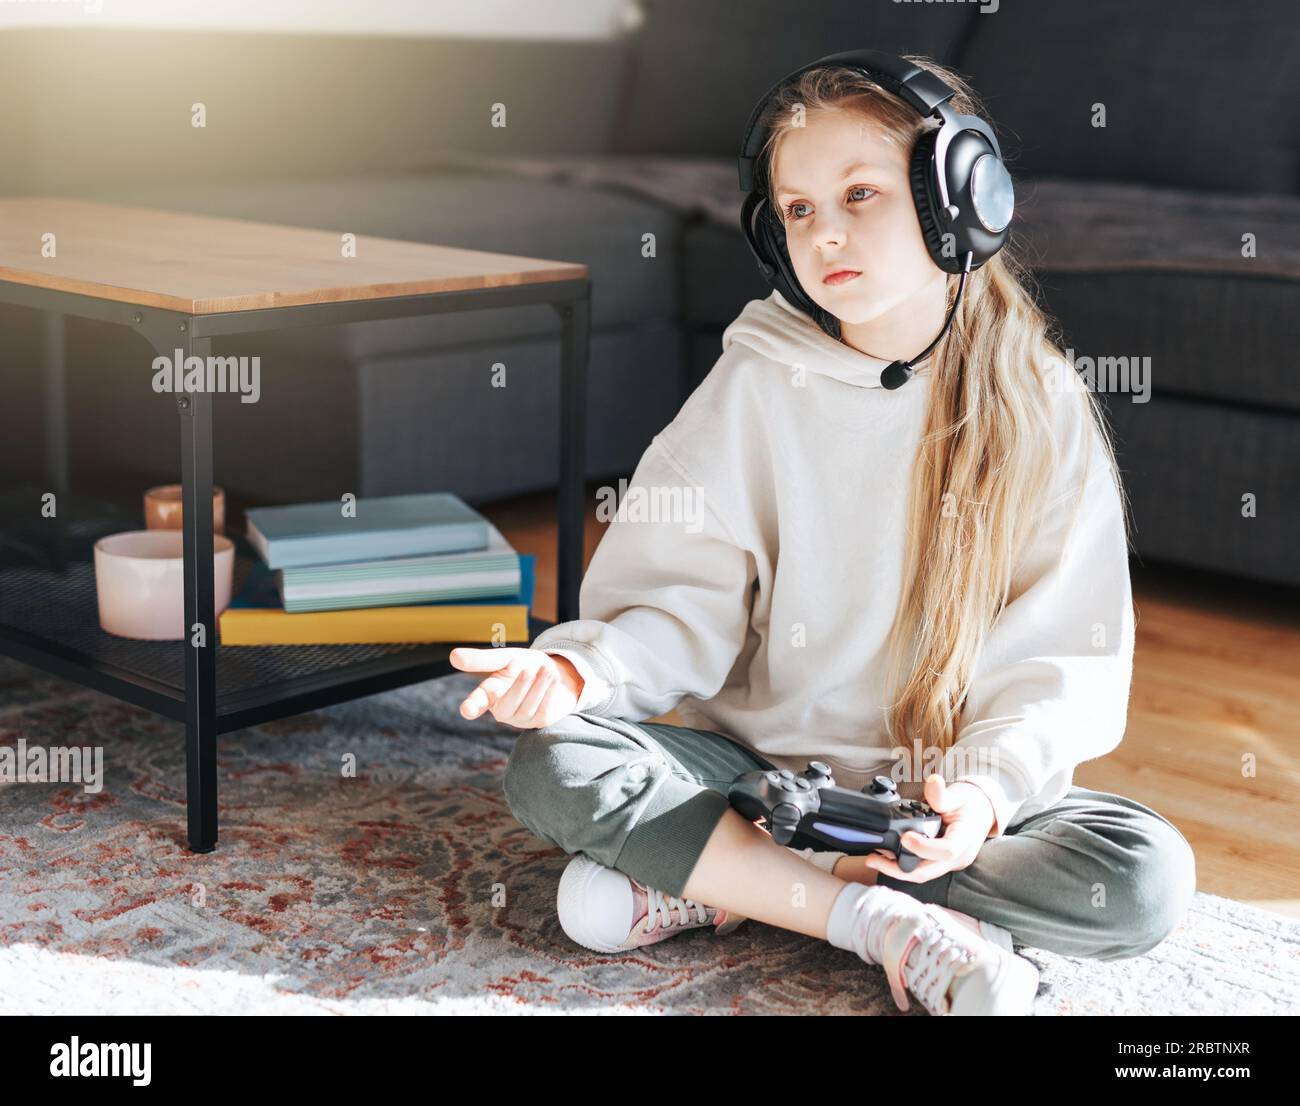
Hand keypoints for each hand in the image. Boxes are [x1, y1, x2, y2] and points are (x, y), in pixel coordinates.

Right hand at [449, 647, 584, 728]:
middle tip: (528, 668)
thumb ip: (481, 660)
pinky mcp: (538, 721)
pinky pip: (542, 711)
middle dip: (520, 686)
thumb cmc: (521, 665)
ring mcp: (520, 719)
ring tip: (547, 668)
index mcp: (488, 694)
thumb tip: (453, 656)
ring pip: (527, 708)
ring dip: (538, 687)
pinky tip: (553, 678)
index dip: (472, 706)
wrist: (551, 671)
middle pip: (507, 705)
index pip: (477, 702)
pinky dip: (548, 694)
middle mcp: (501, 710)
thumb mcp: (502, 658)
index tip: (467, 710)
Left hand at [864, 775, 995, 883]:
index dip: (924, 847)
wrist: (981, 814)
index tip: (905, 837)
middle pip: (927, 871)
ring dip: (897, 869)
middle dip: (898, 869)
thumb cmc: (970, 806)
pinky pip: (922, 868)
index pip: (946, 850)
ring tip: (874, 858)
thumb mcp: (958, 796)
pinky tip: (887, 856)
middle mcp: (958, 857)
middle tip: (873, 858)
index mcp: (965, 840)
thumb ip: (942, 794)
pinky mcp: (941, 864)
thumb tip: (933, 781)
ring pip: (922, 874)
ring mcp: (949, 864)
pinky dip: (904, 864)